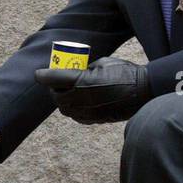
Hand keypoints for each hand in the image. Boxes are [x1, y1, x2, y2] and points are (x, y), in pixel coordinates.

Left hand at [34, 57, 150, 123]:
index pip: (53, 79)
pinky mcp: (95, 119)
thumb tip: (75, 74)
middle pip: (57, 96)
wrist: (144, 92)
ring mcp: (88, 111)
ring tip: (67, 92)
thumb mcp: (102, 63)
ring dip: (62, 100)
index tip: (39, 74)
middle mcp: (82, 98)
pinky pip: (76, 116)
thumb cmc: (124, 72)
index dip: (43, 75)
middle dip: (54, 88)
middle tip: (57, 82)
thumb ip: (84, 69)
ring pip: (65, 108)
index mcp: (82, 81)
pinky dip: (73, 109)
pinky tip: (78, 102)